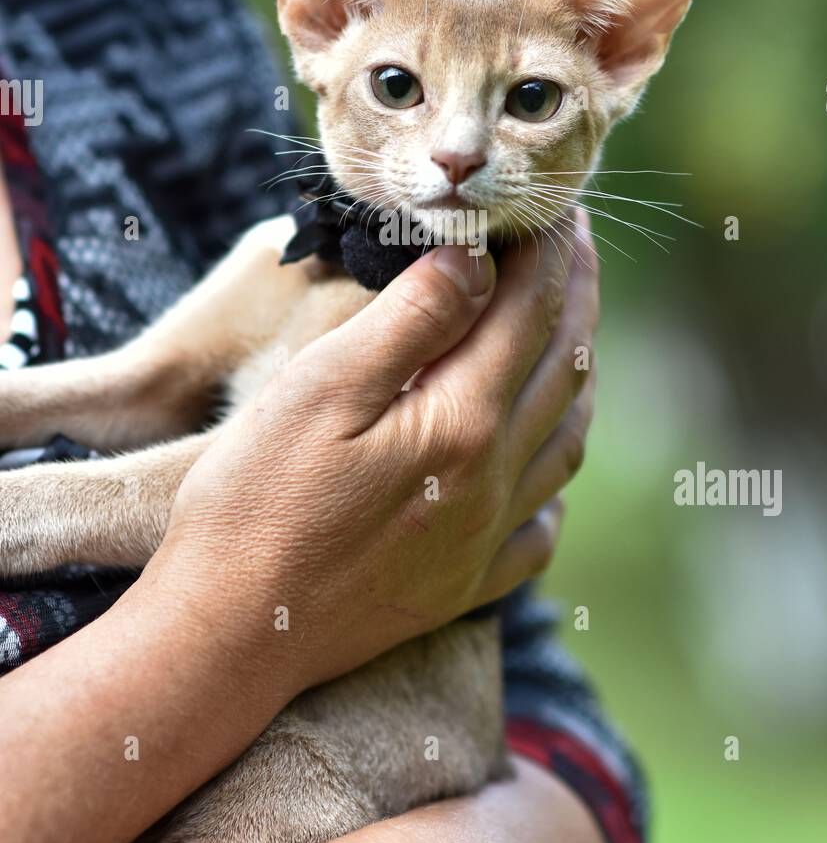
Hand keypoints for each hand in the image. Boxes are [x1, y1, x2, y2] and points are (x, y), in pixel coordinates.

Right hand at [160, 210, 598, 697]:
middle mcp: (495, 483)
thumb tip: (477, 261)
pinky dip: (554, 478)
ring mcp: (485, 541)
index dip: (549, 253)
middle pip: (564, 370)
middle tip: (577, 242)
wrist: (231, 636)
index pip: (529, 314)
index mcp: (462, 423)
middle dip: (576, 295)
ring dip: (579, 375)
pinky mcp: (463, 585)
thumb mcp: (320, 389)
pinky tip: (539, 465)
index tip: (554, 206)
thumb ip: (410, 322)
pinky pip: (541, 526)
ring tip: (572, 333)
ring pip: (567, 442)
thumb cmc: (256, 502)